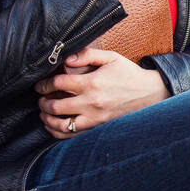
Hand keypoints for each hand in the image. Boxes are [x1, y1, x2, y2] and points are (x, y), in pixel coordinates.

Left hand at [35, 47, 168, 138]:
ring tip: (44, 113)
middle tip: (40, 99)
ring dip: (48, 119)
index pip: (59, 84)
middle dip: (43, 103)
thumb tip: (66, 59)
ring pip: (62, 125)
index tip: (40, 85)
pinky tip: (54, 126)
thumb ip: (87, 54)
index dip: (44, 84)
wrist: (149, 93)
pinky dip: (58, 133)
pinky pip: (72, 136)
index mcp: (93, 83)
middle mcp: (91, 102)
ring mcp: (94, 118)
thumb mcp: (111, 57)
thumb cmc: (129, 74)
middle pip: (56, 106)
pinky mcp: (98, 128)